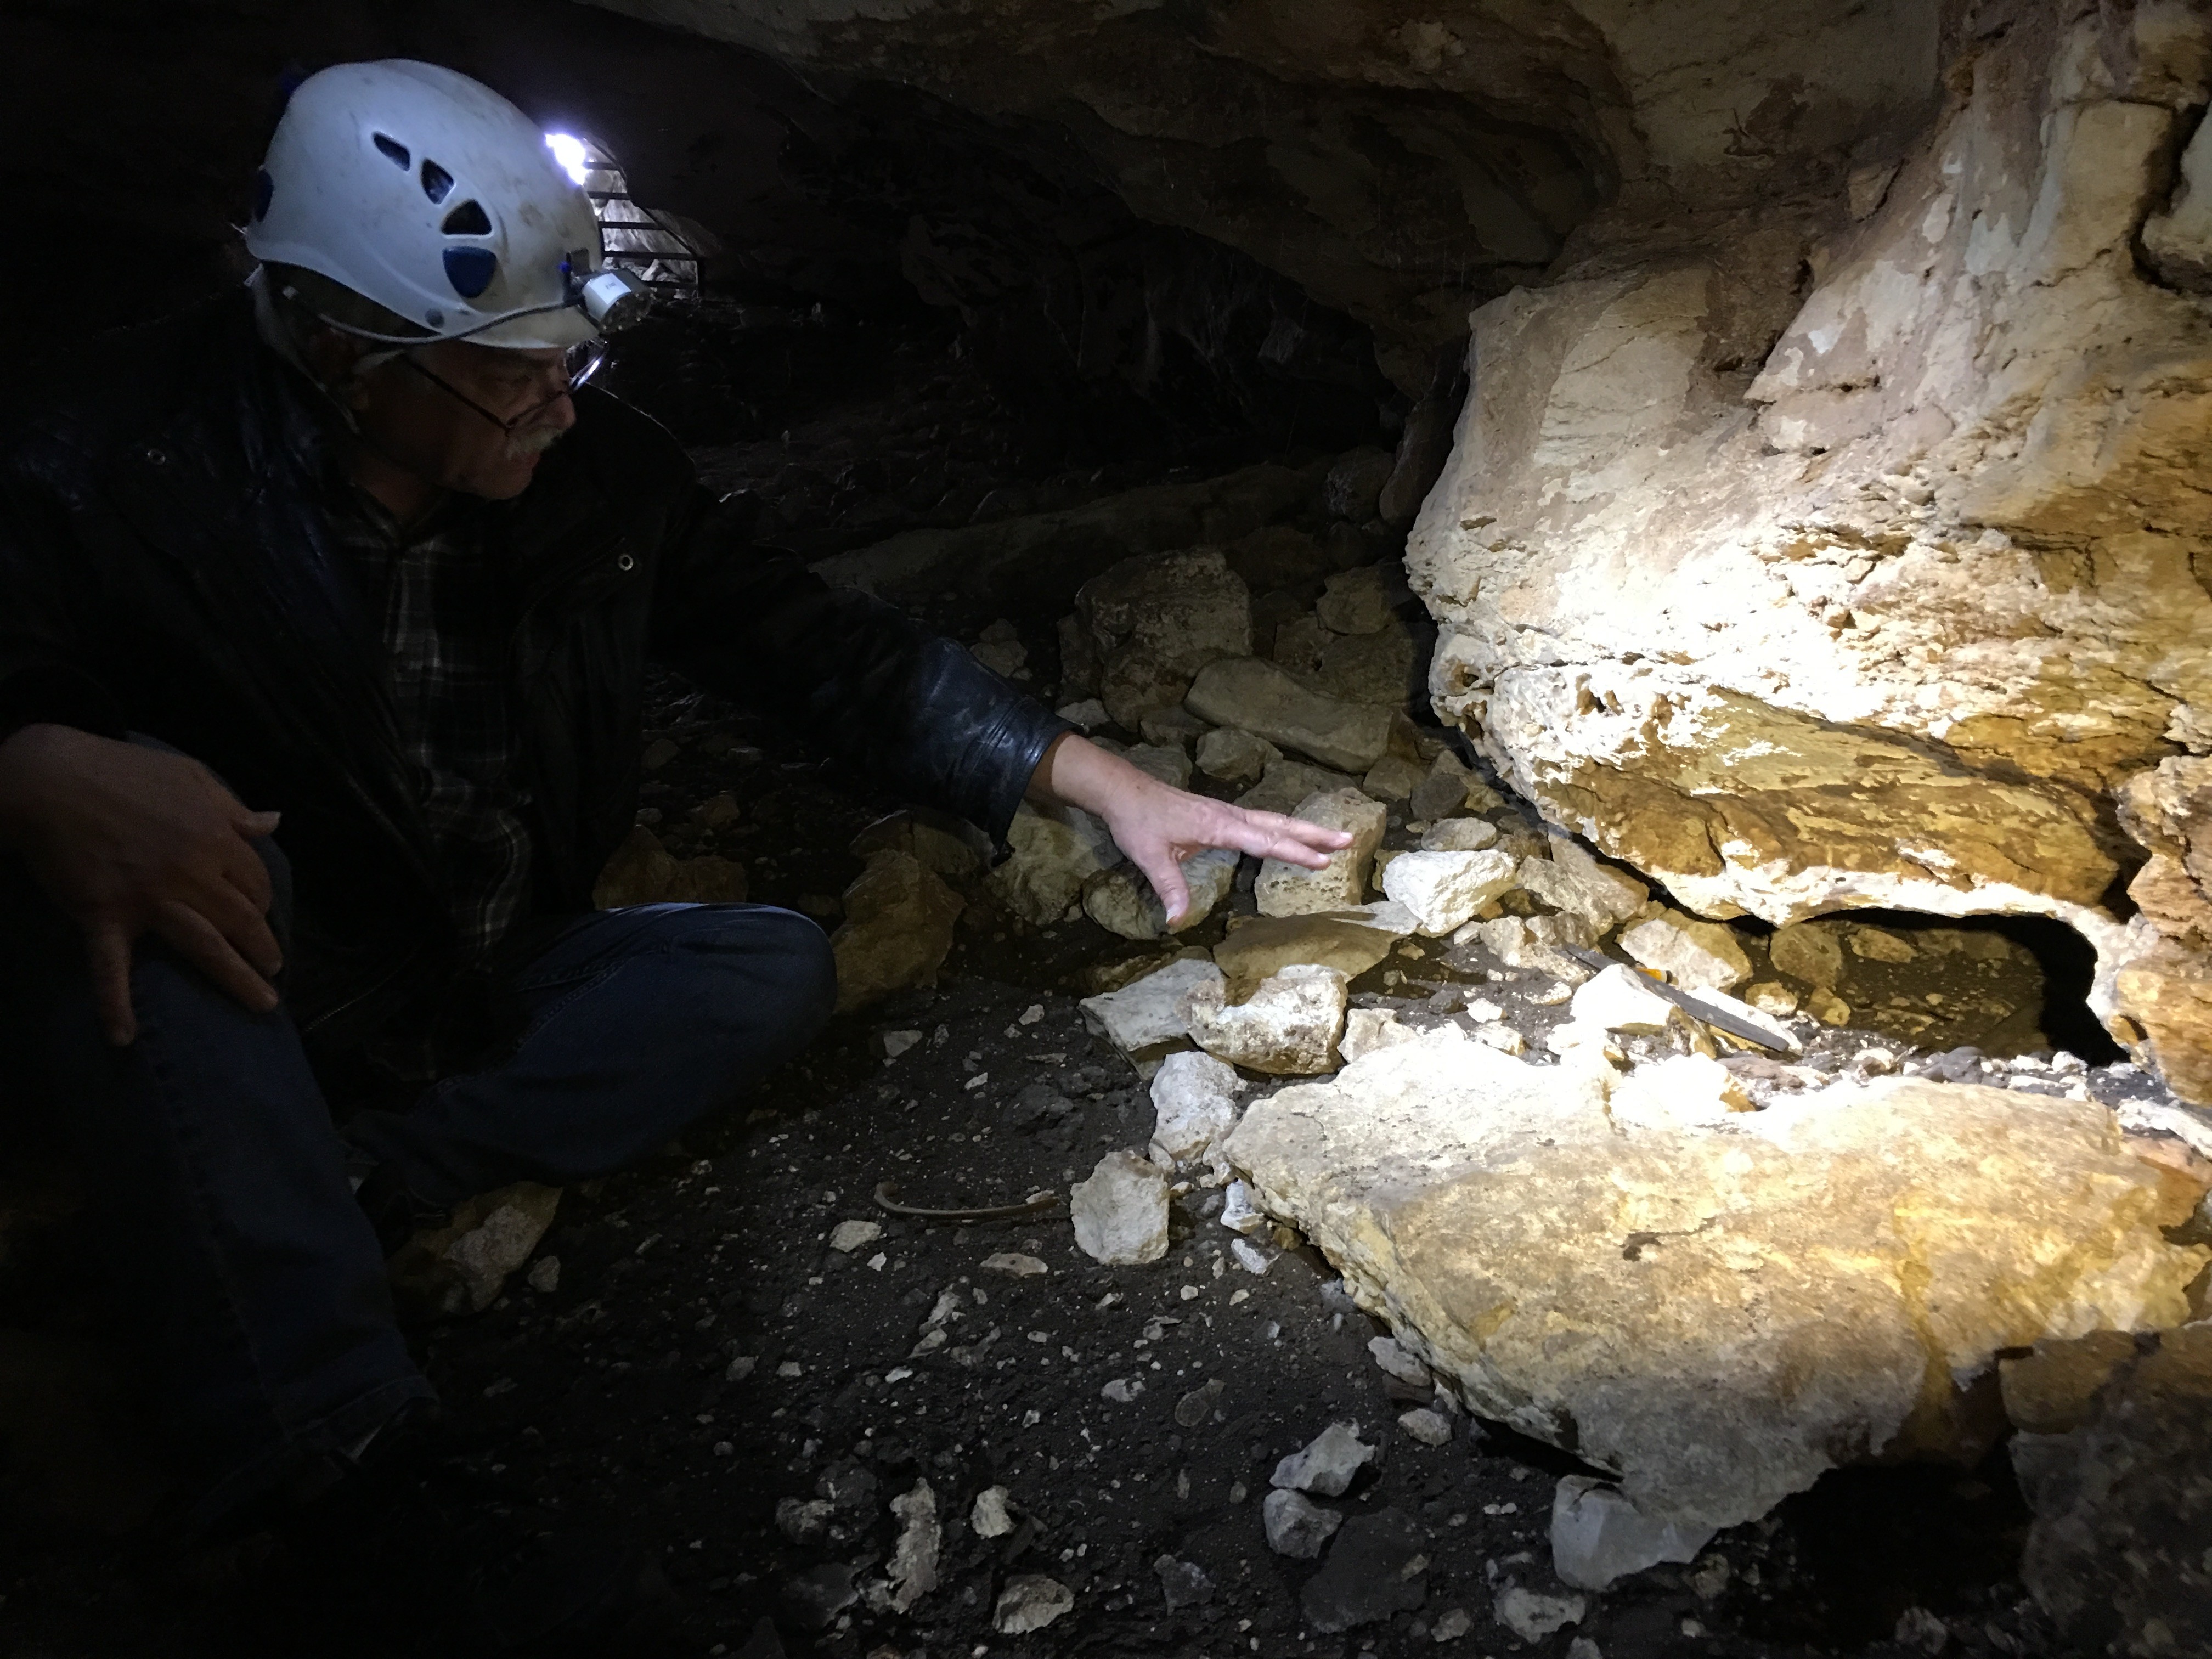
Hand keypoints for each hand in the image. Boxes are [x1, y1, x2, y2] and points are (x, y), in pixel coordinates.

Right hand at [0, 724, 283, 1044]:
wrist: (49, 777)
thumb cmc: (121, 771)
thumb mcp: (190, 776)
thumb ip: (233, 807)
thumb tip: (274, 823)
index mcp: (214, 837)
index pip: (255, 881)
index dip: (262, 903)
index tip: (261, 918)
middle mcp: (190, 872)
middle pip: (242, 920)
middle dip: (264, 949)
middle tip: (275, 974)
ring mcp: (148, 897)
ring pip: (204, 946)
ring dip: (236, 978)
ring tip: (262, 1003)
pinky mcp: (103, 913)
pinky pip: (111, 966)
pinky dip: (115, 1003)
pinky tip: (123, 1038)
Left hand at [1027, 734, 1351, 924]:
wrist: (1123, 790)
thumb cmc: (1137, 821)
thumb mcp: (1150, 857)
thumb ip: (1169, 888)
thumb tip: (1177, 921)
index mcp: (1219, 826)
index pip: (1264, 840)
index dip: (1294, 851)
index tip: (1323, 861)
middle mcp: (1229, 816)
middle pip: (1279, 824)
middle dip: (1314, 834)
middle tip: (1348, 840)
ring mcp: (1226, 813)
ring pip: (1273, 820)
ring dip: (1302, 829)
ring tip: (1332, 838)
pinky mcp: (1220, 815)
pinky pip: (1260, 821)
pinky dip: (1282, 827)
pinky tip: (1288, 835)